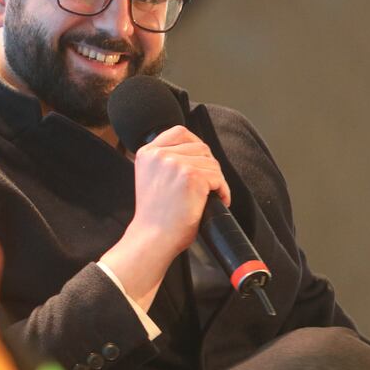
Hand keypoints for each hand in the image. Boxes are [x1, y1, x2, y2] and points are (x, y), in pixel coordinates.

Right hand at [100, 125, 230, 306]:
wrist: (153, 237)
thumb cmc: (154, 216)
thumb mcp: (150, 177)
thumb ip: (164, 161)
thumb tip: (194, 152)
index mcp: (147, 153)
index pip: (180, 132)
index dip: (195, 145)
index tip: (200, 161)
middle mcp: (159, 154)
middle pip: (200, 147)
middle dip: (208, 166)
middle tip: (206, 185)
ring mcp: (175, 164)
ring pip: (212, 162)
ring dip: (216, 180)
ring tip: (209, 195)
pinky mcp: (191, 176)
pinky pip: (218, 178)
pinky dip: (222, 191)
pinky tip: (216, 200)